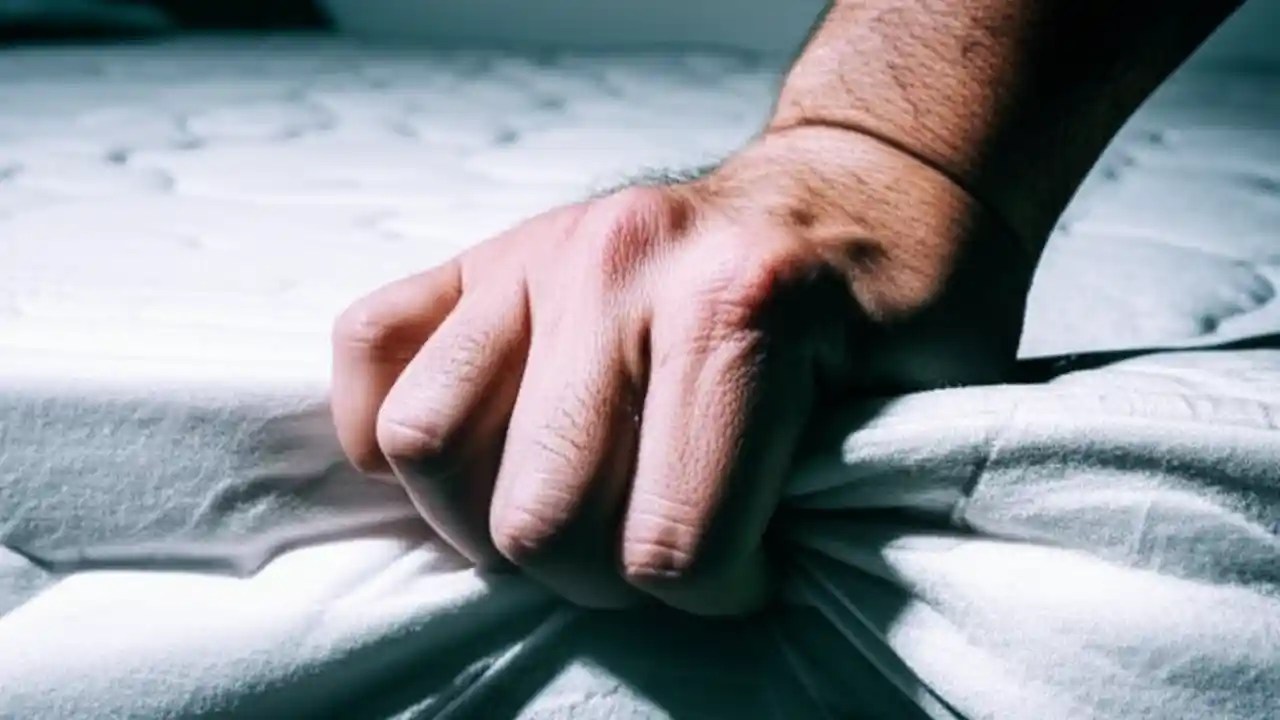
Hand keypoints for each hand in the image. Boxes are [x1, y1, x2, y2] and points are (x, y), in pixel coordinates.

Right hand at [330, 128, 1032, 615]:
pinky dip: (389, 425)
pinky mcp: (491, 249)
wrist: (864, 180)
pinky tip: (470, 454)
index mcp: (743, 311)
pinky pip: (372, 345)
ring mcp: (542, 250)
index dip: (713, 597)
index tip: (745, 576)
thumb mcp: (926, 398)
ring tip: (564, 511)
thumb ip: (837, 500)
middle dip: (598, 580)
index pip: (672, 548)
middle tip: (656, 555)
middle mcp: (620, 267)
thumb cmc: (898, 302)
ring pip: (429, 446)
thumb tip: (723, 608)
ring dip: (487, 521)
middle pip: (541, 520)